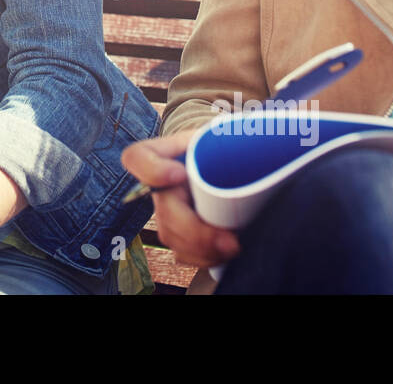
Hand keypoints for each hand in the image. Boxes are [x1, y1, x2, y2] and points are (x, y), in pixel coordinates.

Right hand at [122, 131, 240, 268]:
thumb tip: (253, 144)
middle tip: (230, 240)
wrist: (227, 163)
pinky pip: (183, 253)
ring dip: (204, 249)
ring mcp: (166, 211)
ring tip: (234, 247)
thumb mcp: (224, 135)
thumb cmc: (223, 146)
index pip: (138, 158)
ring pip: (172, 236)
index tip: (181, 174)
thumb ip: (231, 137)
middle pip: (164, 211)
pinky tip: (225, 252)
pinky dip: (205, 257)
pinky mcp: (179, 233)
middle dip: (195, 231)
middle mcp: (159, 184)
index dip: (153, 170)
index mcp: (165, 152)